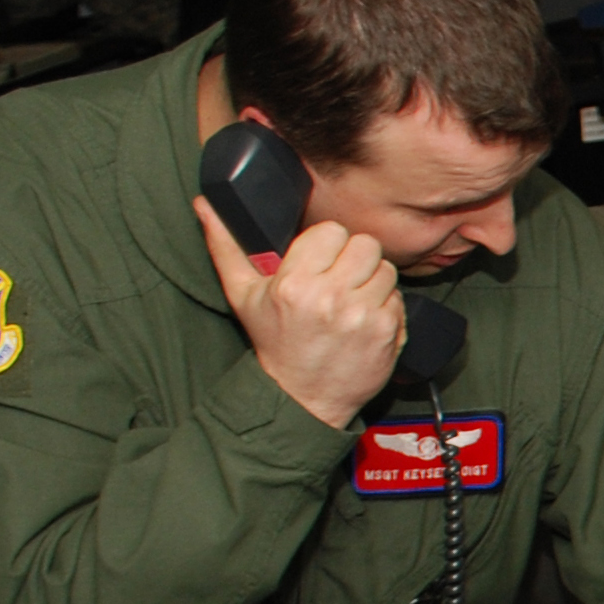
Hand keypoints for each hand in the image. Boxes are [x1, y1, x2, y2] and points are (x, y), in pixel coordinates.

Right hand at [196, 198, 400, 429]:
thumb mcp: (243, 296)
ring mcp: (362, 315)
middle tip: (339, 280)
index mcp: (294, 283)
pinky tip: (364, 320)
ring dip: (372, 282)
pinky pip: (398, 297)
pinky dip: (386, 306)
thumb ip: (225, 246)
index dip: (328, 244)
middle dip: (353, 259)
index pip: (332, 231)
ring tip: (351, 300)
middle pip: (365, 244)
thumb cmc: (274, 342)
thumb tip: (205, 204)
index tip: (320, 261)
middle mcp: (330, 297)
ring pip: (386, 268)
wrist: (302, 399)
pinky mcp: (388, 331)